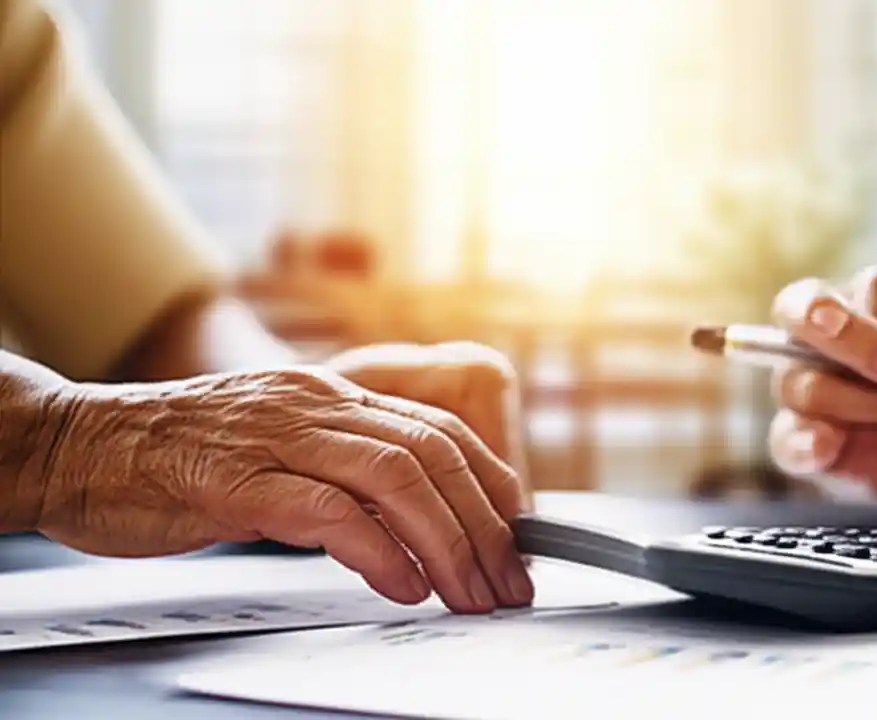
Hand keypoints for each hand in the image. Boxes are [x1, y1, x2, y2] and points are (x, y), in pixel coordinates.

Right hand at [30, 365, 533, 611]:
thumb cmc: (179, 458)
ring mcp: (276, 437)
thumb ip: (342, 474)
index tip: (518, 538)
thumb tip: (413, 525)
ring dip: (446, 542)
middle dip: (483, 526)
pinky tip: (402, 585)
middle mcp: (315, 405)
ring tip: (469, 593)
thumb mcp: (280, 451)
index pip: (439, 432)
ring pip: (394, 478)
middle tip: (507, 583)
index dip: (491, 486)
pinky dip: (377, 551)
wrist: (79, 446)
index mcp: (332, 397)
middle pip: (432, 456)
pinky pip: (326, 512)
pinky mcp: (235, 480)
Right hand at [768, 268, 876, 497]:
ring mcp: (806, 396)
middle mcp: (816, 347)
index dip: (854, 321)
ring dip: (858, 401)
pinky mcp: (806, 445)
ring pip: (800, 386)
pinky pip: (787, 442)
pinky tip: (830, 447)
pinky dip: (805, 444)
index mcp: (850, 306)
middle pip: (797, 329)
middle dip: (850, 344)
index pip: (815, 297)